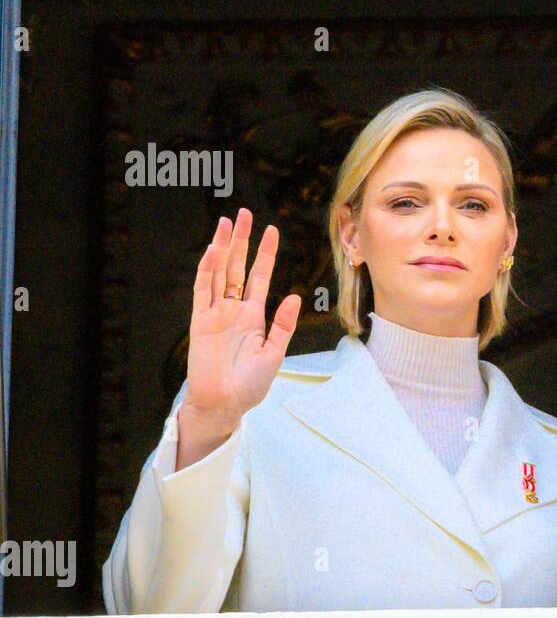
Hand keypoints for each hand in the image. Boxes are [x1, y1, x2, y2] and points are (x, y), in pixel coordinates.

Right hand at [182, 208, 300, 432]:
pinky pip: (202, 290)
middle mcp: (234, 310)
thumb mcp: (274, 353)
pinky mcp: (200, 321)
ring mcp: (216, 313)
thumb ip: (283, 324)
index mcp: (254, 316)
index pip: (259, 276)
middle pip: (237, 267)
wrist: (224, 403)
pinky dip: (207, 270)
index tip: (271, 230)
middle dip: (241, 241)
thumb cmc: (250, 384)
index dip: (265, 254)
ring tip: (227, 223)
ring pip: (219, 272)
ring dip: (223, 248)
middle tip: (244, 214)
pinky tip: (212, 251)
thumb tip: (295, 295)